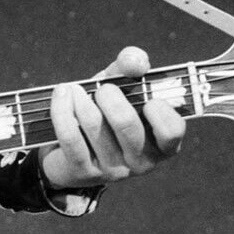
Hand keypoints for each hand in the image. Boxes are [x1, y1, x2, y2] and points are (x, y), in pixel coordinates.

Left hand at [39, 45, 185, 193]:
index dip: (160, 110)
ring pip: (94, 127)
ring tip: (73, 89)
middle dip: (110, 97)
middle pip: (126, 124)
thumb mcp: (123, 87)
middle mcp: (142, 162)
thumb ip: (132, 67)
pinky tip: (61, 95)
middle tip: (103, 88)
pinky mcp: (84, 172)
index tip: (146, 98)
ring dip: (80, 100)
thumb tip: (135, 61)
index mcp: (162, 144)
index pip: (172, 131)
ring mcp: (113, 171)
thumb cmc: (106, 112)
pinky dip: (62, 110)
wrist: (71, 148)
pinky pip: (70, 137)